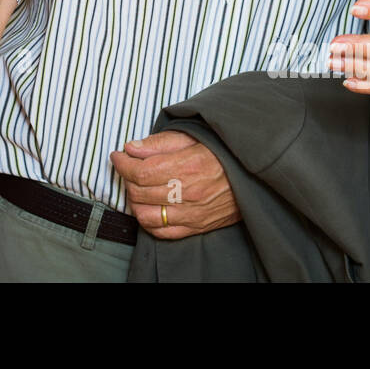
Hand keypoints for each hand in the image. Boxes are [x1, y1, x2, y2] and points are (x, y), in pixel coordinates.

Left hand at [110, 130, 239, 238]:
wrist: (251, 173)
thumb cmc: (222, 151)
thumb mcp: (193, 136)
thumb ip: (160, 143)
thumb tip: (131, 148)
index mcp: (186, 167)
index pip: (139, 171)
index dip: (122, 163)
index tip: (118, 156)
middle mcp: (188, 193)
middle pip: (139, 192)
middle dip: (126, 178)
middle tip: (128, 167)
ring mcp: (192, 214)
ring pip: (145, 215)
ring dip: (134, 200)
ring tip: (137, 186)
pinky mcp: (197, 227)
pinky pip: (162, 232)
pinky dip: (148, 221)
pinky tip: (148, 206)